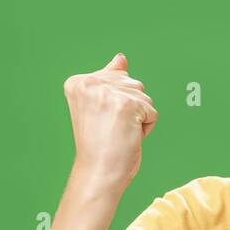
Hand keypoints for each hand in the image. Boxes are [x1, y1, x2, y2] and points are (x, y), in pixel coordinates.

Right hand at [64, 53, 157, 192]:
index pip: (116, 78)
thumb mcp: (101, 107)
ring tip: (119, 133)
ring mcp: (108, 93)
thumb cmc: (100, 144)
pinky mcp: (127, 104)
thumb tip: (121, 57)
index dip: (116, 104)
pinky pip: (152, 112)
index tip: (100, 121)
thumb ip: (110, 79)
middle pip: (132, 84)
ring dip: (139, 118)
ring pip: (144, 97)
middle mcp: (89, 83)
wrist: (98, 172)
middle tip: (111, 129)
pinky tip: (128, 137)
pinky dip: (146, 128)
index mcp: (77, 81)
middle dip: (130, 108)